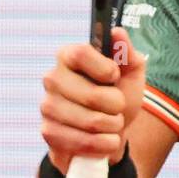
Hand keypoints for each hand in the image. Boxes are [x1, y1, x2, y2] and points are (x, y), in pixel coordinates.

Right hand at [41, 26, 146, 172]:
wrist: (108, 134)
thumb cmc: (118, 98)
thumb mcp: (130, 75)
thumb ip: (127, 53)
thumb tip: (118, 33)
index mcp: (69, 56)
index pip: (81, 53)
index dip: (104, 68)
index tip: (115, 76)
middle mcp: (52, 78)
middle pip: (92, 94)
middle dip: (117, 105)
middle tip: (118, 106)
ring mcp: (48, 106)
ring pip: (91, 121)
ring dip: (113, 126)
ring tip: (112, 123)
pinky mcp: (48, 132)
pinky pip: (83, 142)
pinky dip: (103, 144)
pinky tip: (104, 140)